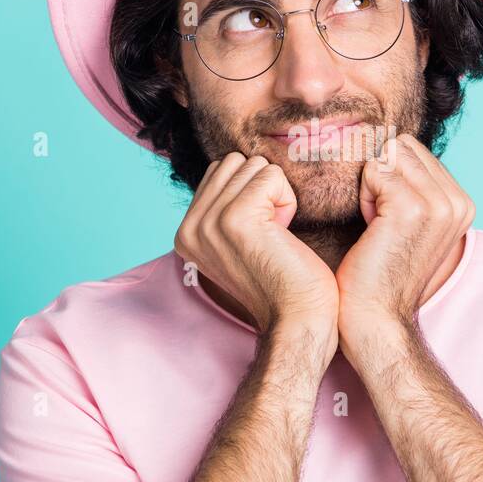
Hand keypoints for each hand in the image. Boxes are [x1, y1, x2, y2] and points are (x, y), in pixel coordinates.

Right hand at [175, 153, 338, 342]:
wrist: (297, 319)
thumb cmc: (281, 281)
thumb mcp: (236, 243)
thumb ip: (223, 208)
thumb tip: (235, 165)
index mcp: (185, 233)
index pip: (218, 171)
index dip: (250, 193)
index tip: (259, 234)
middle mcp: (189, 227)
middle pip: (234, 162)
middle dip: (261, 187)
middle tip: (271, 232)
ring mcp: (209, 222)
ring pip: (252, 165)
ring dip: (275, 194)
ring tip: (276, 234)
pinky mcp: (236, 218)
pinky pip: (271, 175)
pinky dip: (287, 200)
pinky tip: (283, 234)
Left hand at [335, 134, 473, 335]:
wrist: (375, 316)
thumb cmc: (382, 271)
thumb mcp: (413, 223)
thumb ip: (417, 186)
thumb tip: (392, 145)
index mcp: (462, 203)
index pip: (416, 151)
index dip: (392, 179)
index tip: (391, 220)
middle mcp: (459, 201)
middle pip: (403, 147)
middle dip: (383, 177)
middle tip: (381, 222)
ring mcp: (439, 204)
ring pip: (389, 154)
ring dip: (373, 185)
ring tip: (378, 225)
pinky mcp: (412, 207)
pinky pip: (374, 169)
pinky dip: (363, 195)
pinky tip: (372, 229)